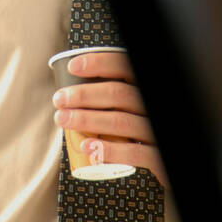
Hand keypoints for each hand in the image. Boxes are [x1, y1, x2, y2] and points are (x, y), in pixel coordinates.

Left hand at [52, 49, 167, 187]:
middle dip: (84, 95)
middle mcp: (153, 104)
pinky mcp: (158, 157)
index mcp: (145, 87)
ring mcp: (156, 131)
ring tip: (62, 119)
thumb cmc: (139, 127)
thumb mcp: (131, 104)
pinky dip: (108, 149)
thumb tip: (70, 85)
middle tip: (59, 99)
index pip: (126, 66)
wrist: (162, 157)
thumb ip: (112, 93)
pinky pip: (135, 153)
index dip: (99, 64)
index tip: (72, 67)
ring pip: (121, 122)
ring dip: (87, 119)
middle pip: (119, 94)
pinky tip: (86, 146)